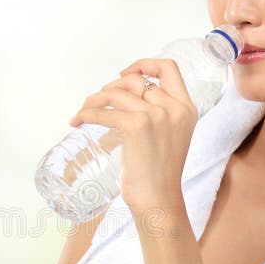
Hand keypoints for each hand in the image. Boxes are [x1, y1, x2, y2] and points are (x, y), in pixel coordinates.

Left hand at [68, 59, 197, 214]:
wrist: (159, 200)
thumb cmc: (159, 174)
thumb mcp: (171, 136)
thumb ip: (161, 115)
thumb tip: (128, 98)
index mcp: (186, 108)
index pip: (168, 68)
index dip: (143, 64)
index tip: (124, 74)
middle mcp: (174, 107)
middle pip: (134, 81)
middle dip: (110, 88)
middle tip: (96, 103)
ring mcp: (156, 115)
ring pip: (116, 92)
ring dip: (93, 99)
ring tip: (83, 112)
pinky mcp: (136, 126)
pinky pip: (103, 112)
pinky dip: (86, 114)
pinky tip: (78, 121)